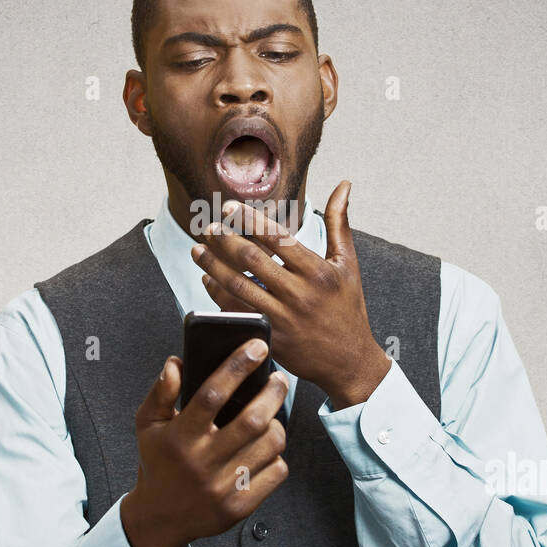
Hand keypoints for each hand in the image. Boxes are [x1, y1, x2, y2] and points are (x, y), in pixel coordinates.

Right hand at [121, 340, 289, 546]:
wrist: (160, 518)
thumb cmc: (158, 464)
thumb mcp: (148, 425)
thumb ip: (161, 392)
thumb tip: (176, 362)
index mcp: (180, 438)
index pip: (212, 394)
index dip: (237, 366)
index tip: (256, 347)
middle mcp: (202, 462)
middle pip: (251, 420)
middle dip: (273, 393)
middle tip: (279, 379)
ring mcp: (223, 487)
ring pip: (269, 445)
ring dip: (277, 424)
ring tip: (271, 415)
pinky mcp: (240, 506)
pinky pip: (276, 472)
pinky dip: (277, 455)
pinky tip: (265, 448)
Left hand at [191, 180, 391, 410]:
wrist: (349, 361)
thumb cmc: (348, 308)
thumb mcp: (347, 264)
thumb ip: (339, 223)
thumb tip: (343, 185)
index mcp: (317, 271)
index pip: (277, 238)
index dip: (250, 220)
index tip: (230, 208)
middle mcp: (299, 293)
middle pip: (251, 259)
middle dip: (224, 239)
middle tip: (208, 228)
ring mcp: (282, 317)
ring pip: (237, 285)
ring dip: (212, 265)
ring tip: (198, 250)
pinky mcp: (270, 337)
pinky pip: (235, 311)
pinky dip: (217, 295)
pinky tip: (207, 280)